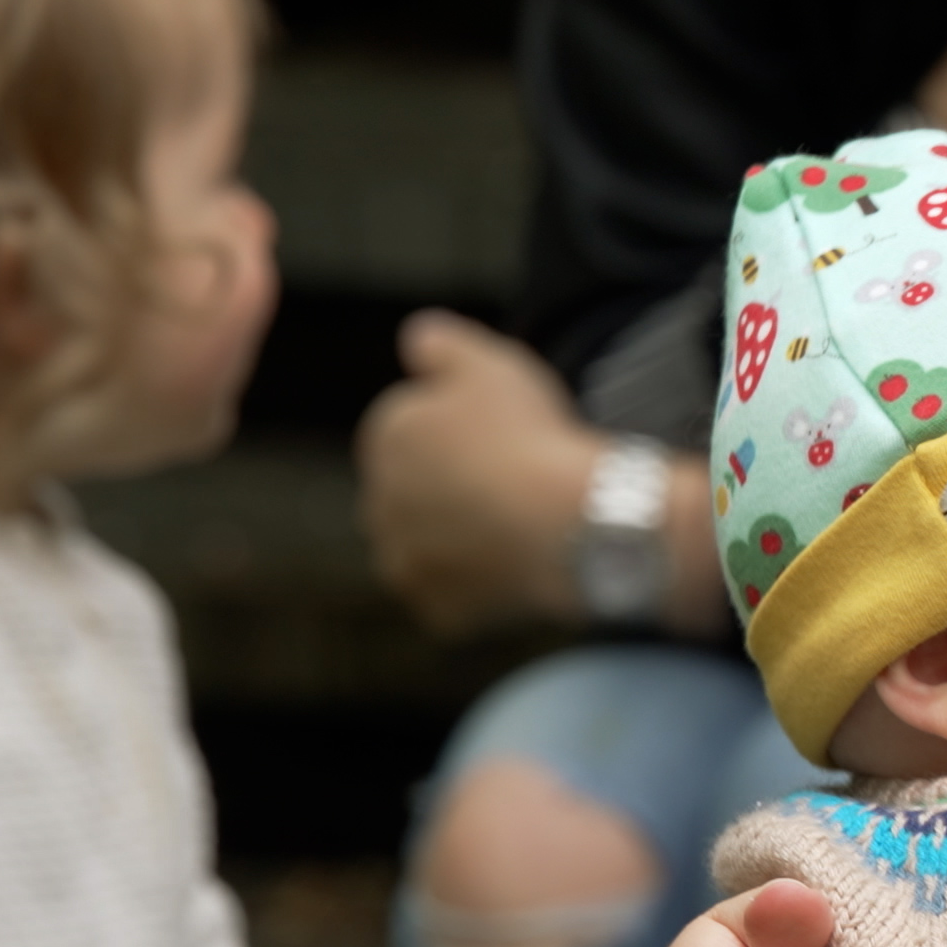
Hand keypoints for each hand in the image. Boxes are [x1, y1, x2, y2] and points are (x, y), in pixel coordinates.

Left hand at [357, 311, 707, 637]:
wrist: (569, 521)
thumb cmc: (529, 435)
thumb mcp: (489, 363)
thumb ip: (441, 344)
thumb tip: (414, 335)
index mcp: (385, 438)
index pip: (410, 430)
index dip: (460, 430)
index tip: (504, 433)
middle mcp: (378, 505)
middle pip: (415, 491)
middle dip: (451, 486)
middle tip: (512, 478)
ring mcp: (405, 564)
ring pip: (430, 546)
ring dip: (460, 537)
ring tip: (518, 523)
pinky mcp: (438, 611)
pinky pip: (458, 595)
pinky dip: (482, 584)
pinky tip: (521, 563)